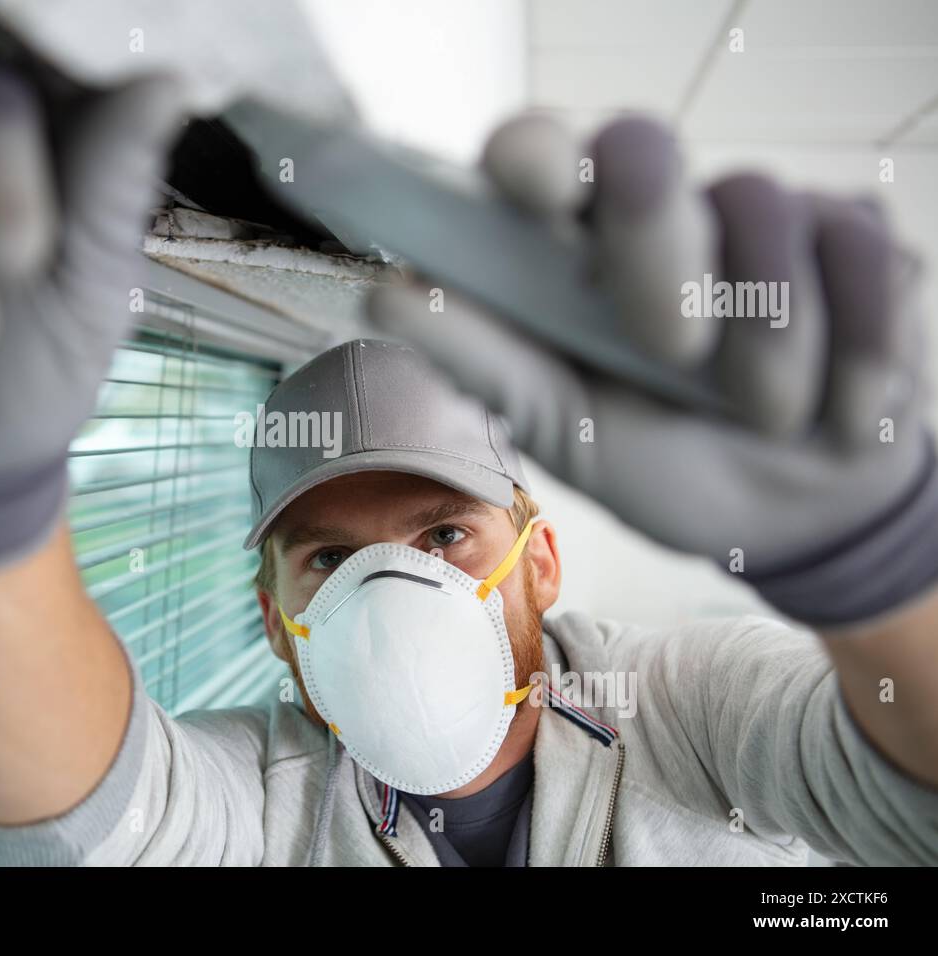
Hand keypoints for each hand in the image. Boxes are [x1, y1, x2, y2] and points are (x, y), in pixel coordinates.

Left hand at [367, 113, 936, 627]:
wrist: (786, 518)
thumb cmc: (660, 461)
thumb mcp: (566, 429)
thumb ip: (485, 362)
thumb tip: (387, 293)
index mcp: (576, 246)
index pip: (542, 154)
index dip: (534, 153)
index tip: (539, 185)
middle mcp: (663, 211)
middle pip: (645, 147)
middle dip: (657, 247)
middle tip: (672, 348)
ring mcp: (764, 217)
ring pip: (763, 202)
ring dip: (767, 337)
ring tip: (762, 415)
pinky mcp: (858, 241)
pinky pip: (863, 253)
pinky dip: (853, 351)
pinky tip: (834, 410)